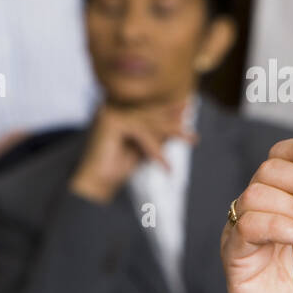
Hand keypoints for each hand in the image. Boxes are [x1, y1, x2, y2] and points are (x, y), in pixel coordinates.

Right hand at [68, 100, 196, 201]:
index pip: (147, 109)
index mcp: (116, 111)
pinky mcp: (111, 121)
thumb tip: (180, 120)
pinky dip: (154, 148)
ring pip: (149, 121)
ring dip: (171, 132)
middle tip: (195, 125)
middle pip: (150, 113)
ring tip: (192, 140)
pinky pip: (142, 132)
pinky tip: (164, 165)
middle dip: (174, 121)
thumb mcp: (145, 147)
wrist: (97, 184)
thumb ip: (158, 133)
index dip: (168, 110)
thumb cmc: (117, 168)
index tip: (187, 108)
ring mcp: (110, 112)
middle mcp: (111, 108)